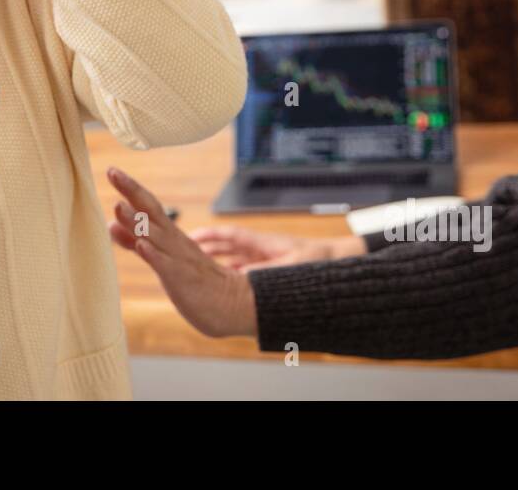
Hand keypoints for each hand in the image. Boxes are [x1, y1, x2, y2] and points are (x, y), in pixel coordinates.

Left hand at [105, 167, 257, 339]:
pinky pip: (167, 265)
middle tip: (113, 172)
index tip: (113, 170)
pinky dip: (154, 254)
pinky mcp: (181, 279)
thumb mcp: (160, 256)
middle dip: (132, 191)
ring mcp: (178, 258)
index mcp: (168, 234)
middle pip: (151, 210)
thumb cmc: (192, 279)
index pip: (148, 205)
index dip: (131, 188)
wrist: (230, 303)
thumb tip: (110, 225)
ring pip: (156, 235)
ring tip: (118, 206)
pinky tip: (142, 245)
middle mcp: (173, 241)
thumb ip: (135, 240)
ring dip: (137, 221)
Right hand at [189, 225, 361, 271]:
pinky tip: (217, 281)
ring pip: (230, 258)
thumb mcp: (291, 265)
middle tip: (181, 251)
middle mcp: (258, 249)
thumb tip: (242, 275)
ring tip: (192, 266)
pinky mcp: (265, 269)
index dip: (209, 235)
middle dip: (204, 248)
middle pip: (225, 246)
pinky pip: (240, 269)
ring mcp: (260, 258)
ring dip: (213, 261)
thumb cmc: (317, 261)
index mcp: (262, 243)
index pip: (230, 236)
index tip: (191, 236)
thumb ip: (266, 270)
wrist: (336, 262)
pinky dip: (227, 273)